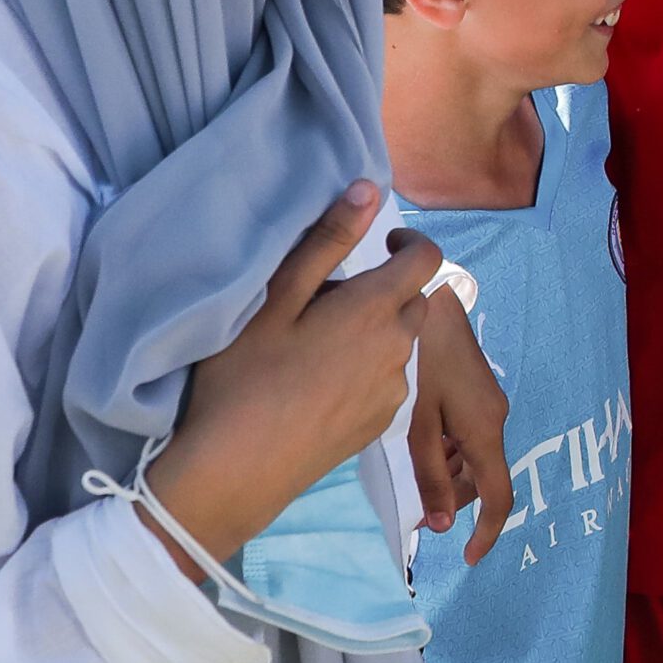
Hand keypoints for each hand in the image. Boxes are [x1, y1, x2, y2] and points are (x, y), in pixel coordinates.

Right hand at [143, 183, 439, 578]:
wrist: (236, 472)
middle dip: (386, 289)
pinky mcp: (380, 426)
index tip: (378, 244)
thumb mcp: (276, 298)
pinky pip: (389, 380)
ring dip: (375, 330)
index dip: (410, 243)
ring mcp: (393, 393)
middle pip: (413, 301)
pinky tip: (321, 383)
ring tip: (317, 344)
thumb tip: (370, 189)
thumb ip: (328, 241)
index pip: (427, 259)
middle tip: (328, 298)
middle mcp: (398, 349)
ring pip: (399, 342)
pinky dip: (369, 368)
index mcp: (376, 309)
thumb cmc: (245, 376)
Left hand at [409, 284, 512, 565]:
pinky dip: (449, 447)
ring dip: (450, 471)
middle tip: (420, 509)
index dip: (486, 533)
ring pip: (475, 455)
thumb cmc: (420, 359)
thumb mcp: (416, 423)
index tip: (465, 557)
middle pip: (484, 477)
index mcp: (484, 432)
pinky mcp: (477, 387)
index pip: (499, 498)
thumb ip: (429, 475)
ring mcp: (488, 401)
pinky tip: (420, 435)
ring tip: (412, 467)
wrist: (432, 297)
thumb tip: (441, 525)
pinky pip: (470, 432)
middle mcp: (494, 419)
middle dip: (457, 499)